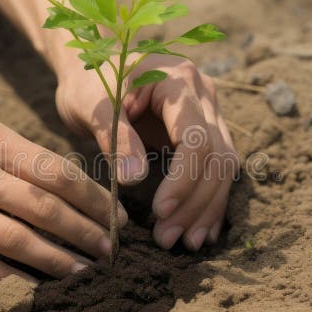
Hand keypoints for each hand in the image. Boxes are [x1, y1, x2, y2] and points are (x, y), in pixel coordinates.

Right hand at [0, 92, 124, 284]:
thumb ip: (13, 149)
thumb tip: (60, 182)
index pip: (56, 173)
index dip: (93, 199)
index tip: (115, 216)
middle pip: (44, 211)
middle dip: (85, 233)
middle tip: (110, 249)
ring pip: (16, 242)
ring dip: (57, 260)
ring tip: (82, 270)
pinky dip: (11, 277)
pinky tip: (34, 283)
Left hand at [55, 56, 238, 251]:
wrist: (92, 68)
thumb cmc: (88, 82)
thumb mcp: (92, 106)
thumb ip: (115, 137)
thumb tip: (135, 179)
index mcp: (178, 80)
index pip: (196, 137)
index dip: (183, 179)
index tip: (161, 212)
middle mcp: (203, 94)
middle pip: (217, 155)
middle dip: (195, 202)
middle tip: (167, 238)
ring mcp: (208, 112)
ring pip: (224, 165)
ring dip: (207, 207)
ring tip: (186, 243)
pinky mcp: (204, 131)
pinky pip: (218, 168)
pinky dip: (210, 200)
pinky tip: (202, 231)